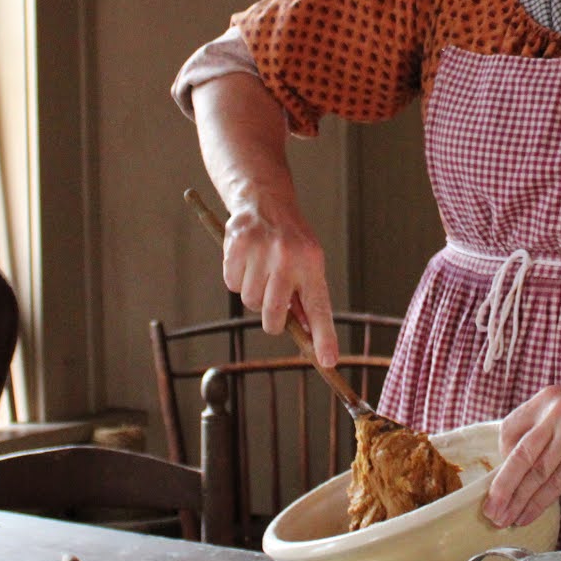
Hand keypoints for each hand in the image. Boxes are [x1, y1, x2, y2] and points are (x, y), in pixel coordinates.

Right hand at [221, 200, 337, 365]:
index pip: (319, 308)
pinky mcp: (238, 244)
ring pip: (250, 301)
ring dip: (253, 293)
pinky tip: (245, 260)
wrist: (265, 199)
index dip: (324, 337)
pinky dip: (235, 278)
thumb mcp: (308, 263)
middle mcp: (289, 257)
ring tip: (260, 270)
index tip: (329, 361)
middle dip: (272, 320)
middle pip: (274, 315)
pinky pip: (231, 283)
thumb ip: (307, 297)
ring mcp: (262, 250)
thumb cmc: (291, 240)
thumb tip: (308, 334)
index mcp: (313, 263)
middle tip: (273, 306)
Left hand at [482, 385, 560, 527]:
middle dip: (501, 488)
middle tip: (489, 511)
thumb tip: (524, 461)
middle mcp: (555, 412)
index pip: (509, 430)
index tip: (501, 481)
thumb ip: (549, 427)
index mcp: (547, 398)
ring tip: (504, 520)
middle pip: (518, 456)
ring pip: (536, 473)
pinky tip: (528, 515)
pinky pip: (556, 483)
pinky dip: (539, 503)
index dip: (502, 459)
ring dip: (518, 501)